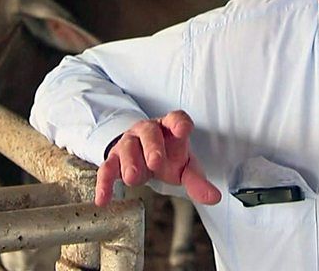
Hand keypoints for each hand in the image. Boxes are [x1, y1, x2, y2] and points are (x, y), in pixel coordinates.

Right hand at [95, 110, 221, 206]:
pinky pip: (106, 169)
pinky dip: (104, 184)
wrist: (143, 156)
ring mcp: (129, 143)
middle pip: (148, 132)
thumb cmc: (168, 156)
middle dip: (152, 147)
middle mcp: (148, 131)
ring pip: (126, 148)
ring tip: (133, 178)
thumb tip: (214, 198)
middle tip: (156, 162)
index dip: (179, 123)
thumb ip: (197, 182)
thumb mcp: (185, 167)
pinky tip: (103, 199)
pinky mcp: (114, 159)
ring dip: (129, 162)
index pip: (176, 119)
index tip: (183, 129)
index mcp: (169, 128)